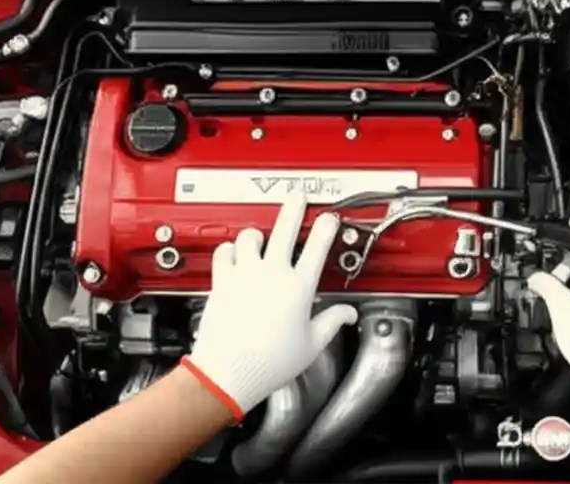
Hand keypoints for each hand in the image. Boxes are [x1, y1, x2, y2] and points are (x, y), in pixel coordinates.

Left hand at [181, 195, 357, 420]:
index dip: (326, 228)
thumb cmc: (269, 363)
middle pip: (284, 229)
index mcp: (298, 288)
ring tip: (261, 236)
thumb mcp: (312, 345)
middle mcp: (271, 275)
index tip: (330, 219)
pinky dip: (229, 249)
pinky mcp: (221, 281)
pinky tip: (233, 253)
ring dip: (257, 235)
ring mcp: (244, 275)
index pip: (317, 247)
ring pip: (250, 236)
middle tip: (298, 196)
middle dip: (294, 208)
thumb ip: (332, 322)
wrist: (228, 372)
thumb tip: (347, 314)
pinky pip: (224, 252)